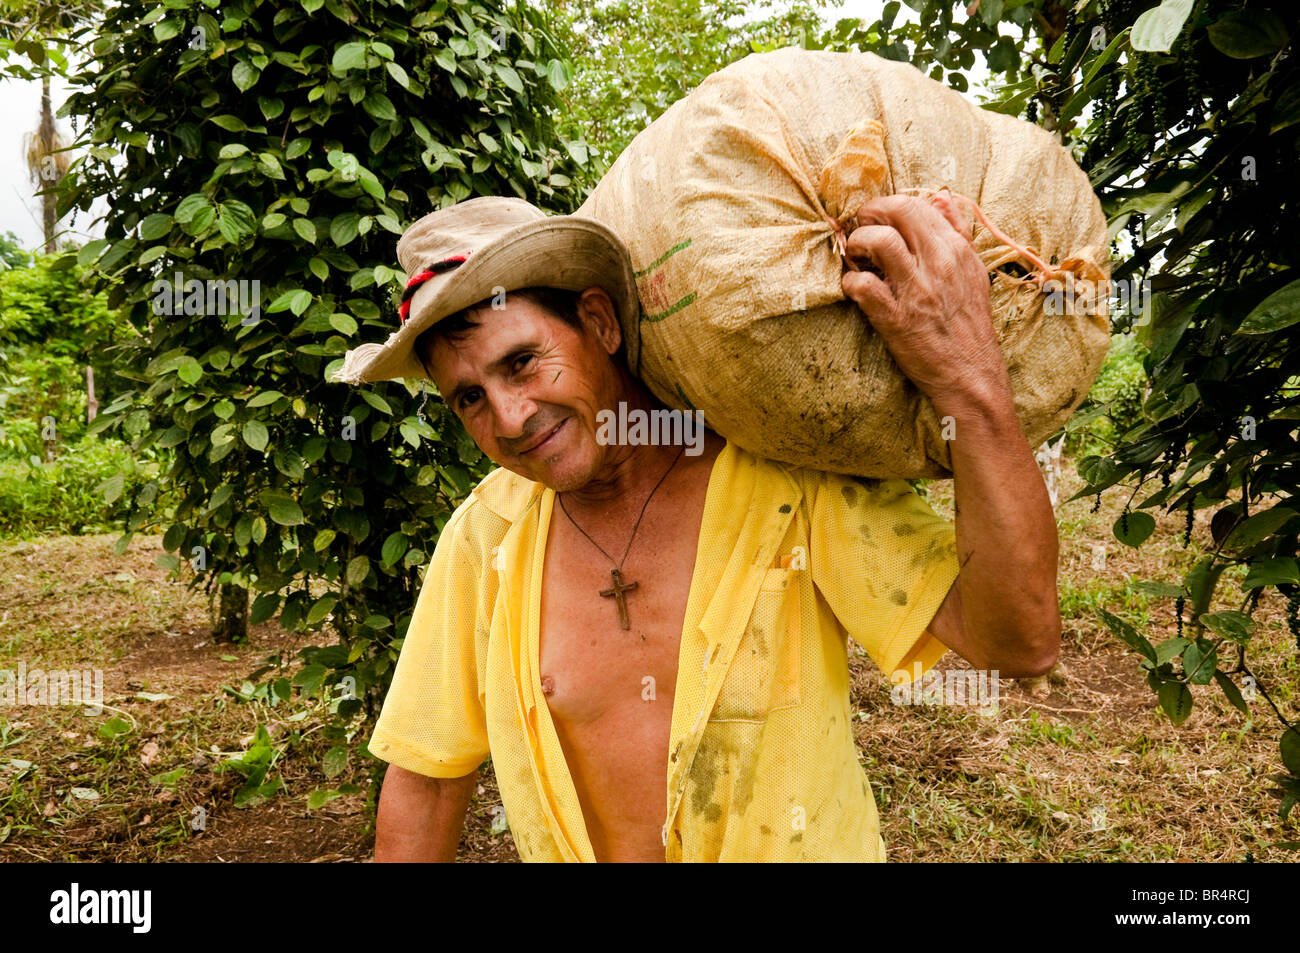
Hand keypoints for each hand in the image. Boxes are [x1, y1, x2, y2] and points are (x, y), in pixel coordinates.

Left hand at [840, 193, 1012, 415]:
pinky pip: (863, 286)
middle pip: (897, 211)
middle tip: (859, 228)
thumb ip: (956, 231)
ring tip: (855, 256)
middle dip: (868, 213)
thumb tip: (940, 195)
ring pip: (878, 241)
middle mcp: (938, 264)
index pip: (916, 204)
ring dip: (857, 243)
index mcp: (955, 250)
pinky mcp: (896, 319)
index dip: (887, 205)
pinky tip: (853, 288)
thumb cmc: (968, 323)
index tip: (877, 218)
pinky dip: (850, 282)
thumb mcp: (973, 271)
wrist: (972, 374)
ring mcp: (916, 290)